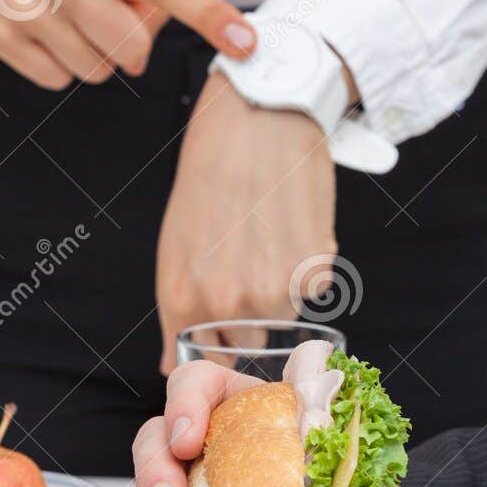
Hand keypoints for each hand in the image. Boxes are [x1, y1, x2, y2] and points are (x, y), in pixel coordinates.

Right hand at [0, 0, 253, 88]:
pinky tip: (43, 26)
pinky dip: (60, 61)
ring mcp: (29, 12)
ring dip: (94, 51)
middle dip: (132, 41)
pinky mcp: (0, 36)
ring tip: (68, 12)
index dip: (211, 17)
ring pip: (96, 72)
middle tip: (109, 10)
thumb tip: (151, 24)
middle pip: (133, 52)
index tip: (245, 42)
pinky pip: (57, 80)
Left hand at [155, 71, 338, 373]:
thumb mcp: (175, 245)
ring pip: (285, 317)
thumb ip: (178, 314)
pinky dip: (308, 265)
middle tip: (251, 266)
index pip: (206, 362)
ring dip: (283, 289)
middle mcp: (227, 304)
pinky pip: (313, 288)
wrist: (256, 118)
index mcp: (183, 299)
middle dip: (253, 320)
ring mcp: (273, 291)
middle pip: (250, 346)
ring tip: (269, 238)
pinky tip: (292, 226)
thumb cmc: (210, 175)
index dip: (220, 350)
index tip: (227, 334)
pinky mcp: (313, 270)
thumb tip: (172, 369)